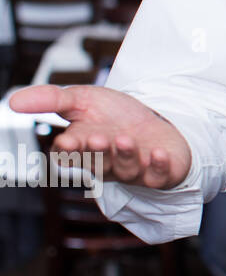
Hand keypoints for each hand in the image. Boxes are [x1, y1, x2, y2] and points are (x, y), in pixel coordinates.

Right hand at [8, 84, 191, 188]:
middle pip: (97, 164)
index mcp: (83, 149)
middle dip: (96, 153)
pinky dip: (159, 166)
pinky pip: (159, 176)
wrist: (153, 118)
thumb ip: (51, 100)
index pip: (69, 156)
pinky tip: (159, 153)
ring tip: (125, 139)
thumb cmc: (114, 114)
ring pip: (125, 170)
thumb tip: (13, 100)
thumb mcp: (81, 99)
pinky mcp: (160, 172)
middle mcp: (106, 163)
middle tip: (97, 138)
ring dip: (125, 156)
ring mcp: (133, 169)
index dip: (68, 151)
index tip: (67, 141)